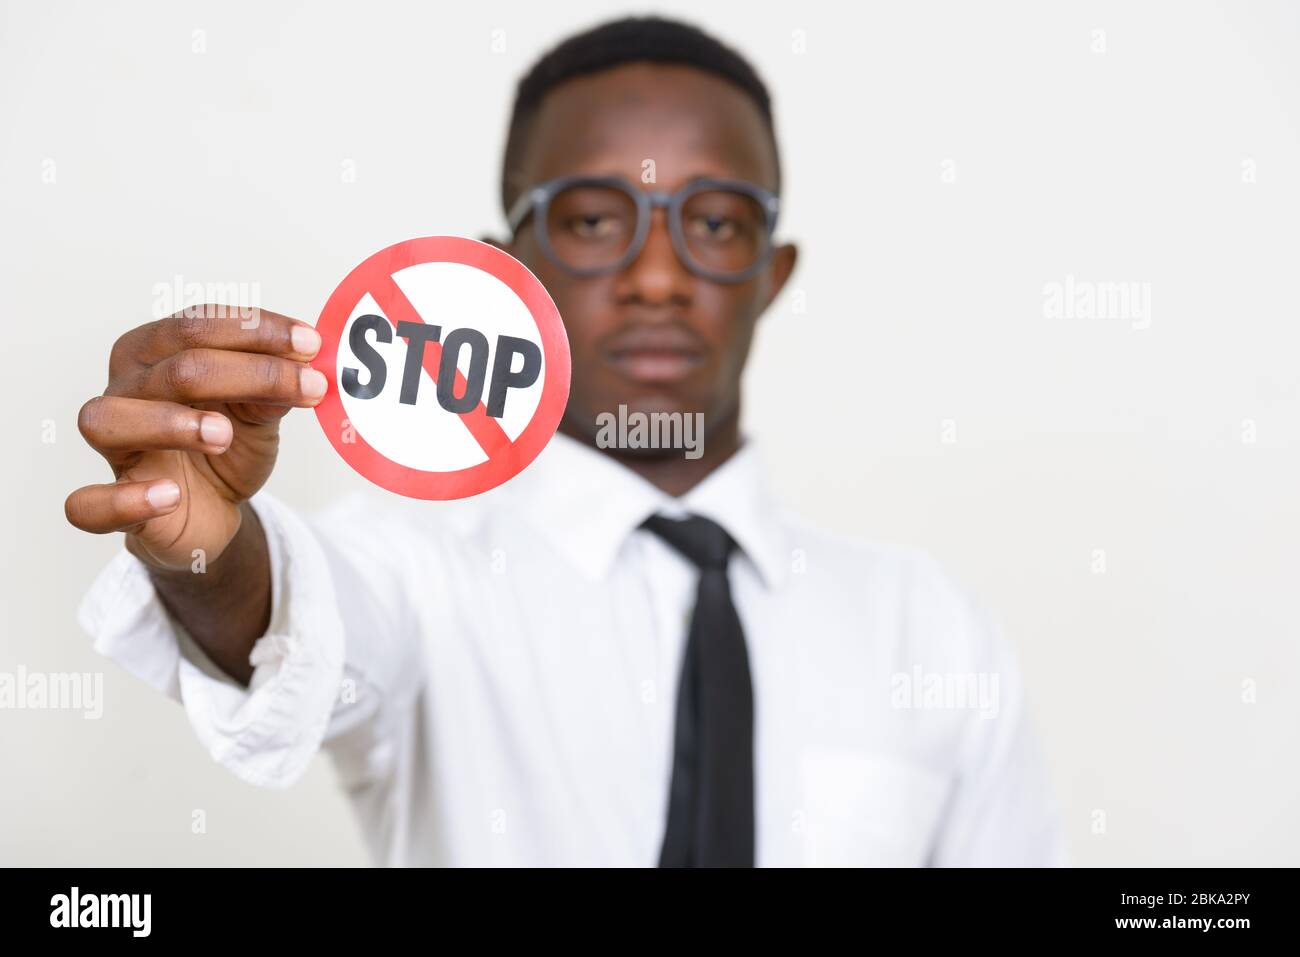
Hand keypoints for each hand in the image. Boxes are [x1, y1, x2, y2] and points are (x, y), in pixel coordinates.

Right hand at [65, 305, 324, 570]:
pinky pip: (90, 502)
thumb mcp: (259, 412)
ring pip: (109, 420)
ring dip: (169, 423)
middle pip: (175, 367)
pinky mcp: (113, 503)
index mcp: (156, 353)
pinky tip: (168, 495)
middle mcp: (125, 390)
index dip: (257, 331)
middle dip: (250, 373)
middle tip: (308, 386)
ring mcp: (114, 447)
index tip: (311, 343)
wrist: (214, 511)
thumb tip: (302, 367)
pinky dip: (125, 500)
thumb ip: (272, 389)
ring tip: (222, 433)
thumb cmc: (224, 447)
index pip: (198, 325)